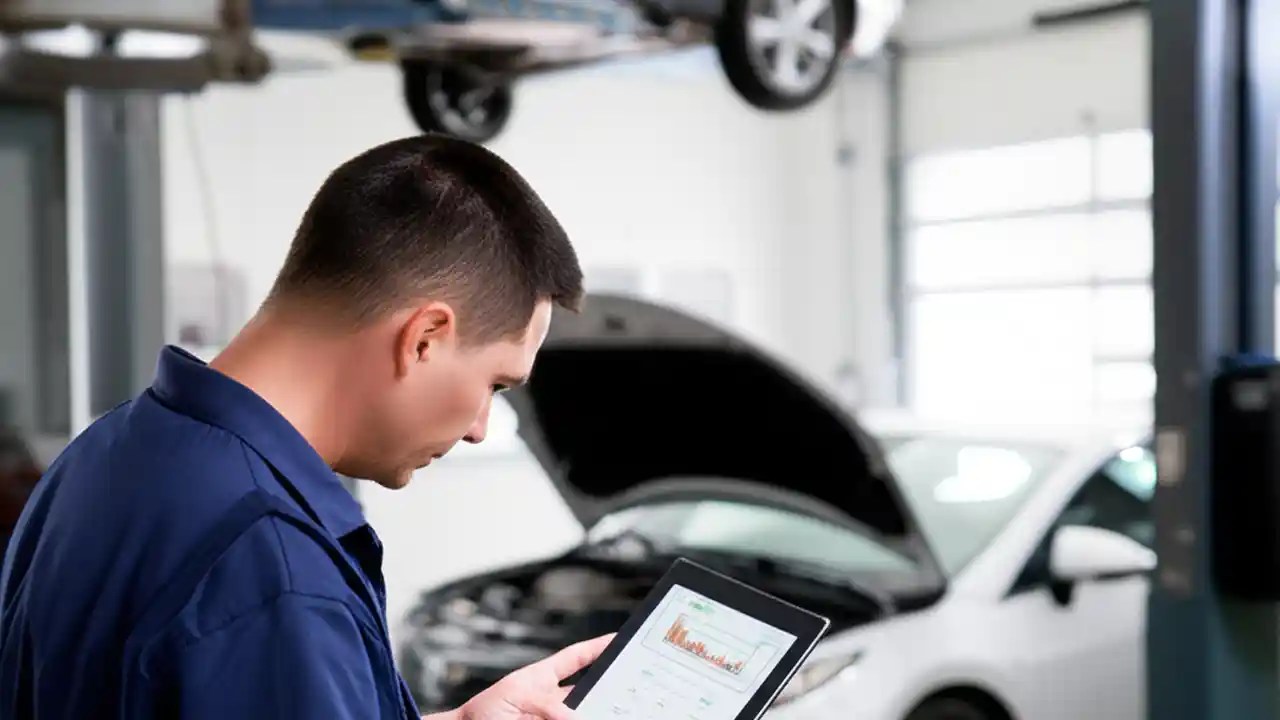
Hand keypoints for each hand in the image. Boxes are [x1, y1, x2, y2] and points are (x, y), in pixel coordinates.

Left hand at [448, 634, 613, 719]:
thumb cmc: (479, 714)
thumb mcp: (514, 696)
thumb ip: (545, 702)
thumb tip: (573, 715)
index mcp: (541, 678)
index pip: (576, 659)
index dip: (597, 648)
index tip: (618, 640)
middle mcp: (550, 700)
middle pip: (587, 693)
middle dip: (604, 691)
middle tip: (623, 694)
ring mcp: (550, 718)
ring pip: (582, 713)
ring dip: (594, 711)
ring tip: (608, 710)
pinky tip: (594, 718)